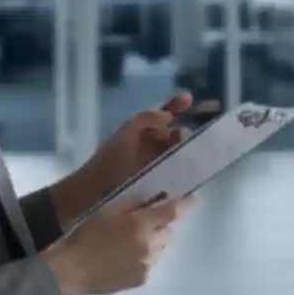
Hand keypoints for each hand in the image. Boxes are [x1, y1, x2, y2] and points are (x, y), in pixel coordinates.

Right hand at [42, 194, 193, 294]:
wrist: (69, 270)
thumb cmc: (84, 234)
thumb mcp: (107, 210)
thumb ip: (132, 204)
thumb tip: (152, 198)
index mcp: (140, 225)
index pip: (172, 212)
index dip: (184, 204)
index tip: (192, 199)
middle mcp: (149, 246)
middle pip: (168, 231)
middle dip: (160, 225)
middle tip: (143, 222)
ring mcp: (147, 265)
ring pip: (161, 248)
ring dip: (153, 242)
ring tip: (131, 242)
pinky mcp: (141, 280)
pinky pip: (150, 263)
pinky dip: (144, 257)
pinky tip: (124, 258)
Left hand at [83, 91, 220, 198]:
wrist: (93, 195)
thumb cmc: (108, 163)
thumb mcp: (124, 135)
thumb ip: (145, 120)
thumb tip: (169, 115)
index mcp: (144, 129)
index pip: (167, 112)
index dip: (180, 104)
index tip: (192, 100)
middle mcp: (153, 143)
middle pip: (178, 132)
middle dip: (192, 129)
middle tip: (200, 132)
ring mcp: (158, 162)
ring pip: (181, 151)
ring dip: (192, 149)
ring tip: (199, 151)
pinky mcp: (161, 181)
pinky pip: (179, 170)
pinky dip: (189, 168)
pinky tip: (199, 170)